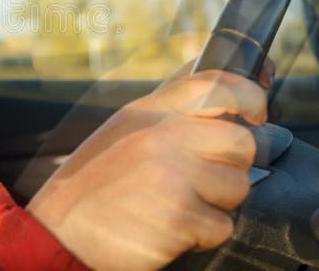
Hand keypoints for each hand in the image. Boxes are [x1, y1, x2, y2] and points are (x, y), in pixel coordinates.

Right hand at [27, 66, 269, 269]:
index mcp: (149, 109)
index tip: (256, 112)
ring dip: (217, 202)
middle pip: (242, 141)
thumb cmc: (96, 181)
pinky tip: (170, 226)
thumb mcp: (126, 127)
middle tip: (200, 178)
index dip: (250, 96)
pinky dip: (202, 233)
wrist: (62, 231)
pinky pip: (223, 225)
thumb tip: (230, 86)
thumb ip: (172, 106)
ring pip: (239, 185)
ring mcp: (173, 174)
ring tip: (178, 203)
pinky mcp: (180, 215)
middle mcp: (163, 135)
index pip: (218, 84)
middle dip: (230, 165)